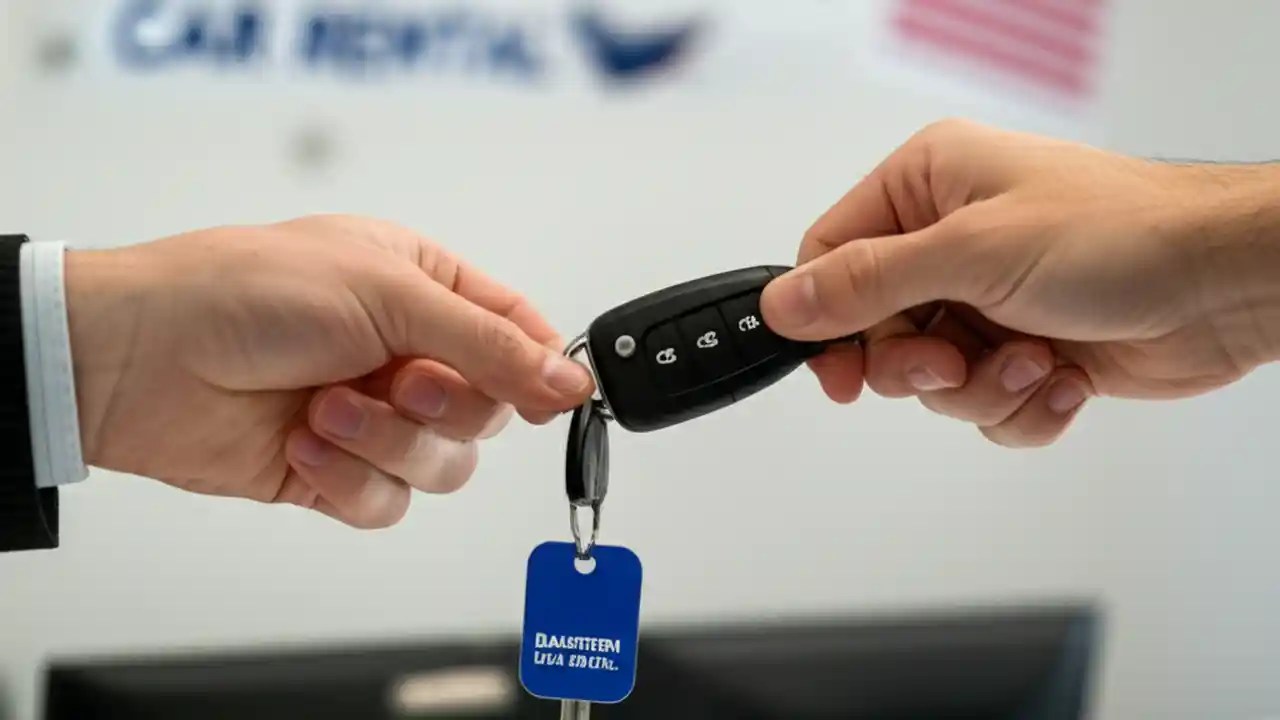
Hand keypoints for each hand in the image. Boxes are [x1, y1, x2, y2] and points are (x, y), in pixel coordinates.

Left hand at [65, 215, 594, 526]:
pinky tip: (306, 446)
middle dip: (443, 404)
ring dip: (388, 444)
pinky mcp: (335, 469)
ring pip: (443, 463)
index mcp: (423, 287)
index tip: (552, 395)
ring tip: (327, 410)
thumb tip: (571, 380)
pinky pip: (388, 502)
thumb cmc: (245, 291)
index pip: (515, 331)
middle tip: (398, 382)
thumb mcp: (387, 293)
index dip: (538, 367)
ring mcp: (371, 413)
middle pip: (487, 408)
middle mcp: (404, 351)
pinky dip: (351, 481)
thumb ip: (490, 345)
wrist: (139, 358)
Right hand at [761, 119, 1279, 446]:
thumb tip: (785, 303)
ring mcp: (987, 299)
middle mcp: (950, 240)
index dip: (826, 320)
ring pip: (930, 379)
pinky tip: (1063, 375)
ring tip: (1034, 361)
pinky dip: (1021, 404)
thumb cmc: (1123, 236)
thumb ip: (868, 282)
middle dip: (920, 366)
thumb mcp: (972, 252)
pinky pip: (981, 404)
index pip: (831, 257)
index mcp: (926, 187)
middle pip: (875, 330)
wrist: (1227, 286)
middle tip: (955, 362)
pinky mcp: (1022, 349)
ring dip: (982, 387)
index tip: (840, 371)